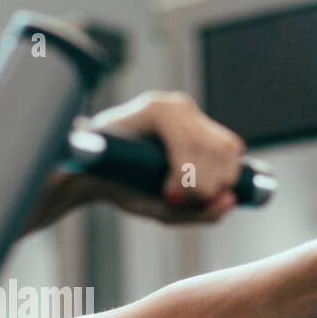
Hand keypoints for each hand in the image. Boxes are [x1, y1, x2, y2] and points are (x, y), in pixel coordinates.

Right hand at [77, 90, 245, 223]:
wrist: (85, 180)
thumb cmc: (126, 188)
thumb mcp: (170, 208)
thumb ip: (204, 211)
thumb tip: (231, 201)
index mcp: (193, 127)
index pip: (232, 150)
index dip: (225, 179)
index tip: (200, 200)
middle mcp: (185, 110)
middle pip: (226, 149)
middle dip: (212, 184)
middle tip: (182, 201)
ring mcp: (169, 106)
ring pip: (208, 148)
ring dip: (197, 182)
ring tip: (171, 196)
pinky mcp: (154, 109)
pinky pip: (186, 143)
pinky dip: (183, 172)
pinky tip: (167, 187)